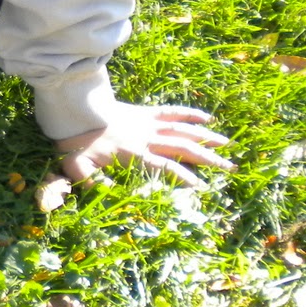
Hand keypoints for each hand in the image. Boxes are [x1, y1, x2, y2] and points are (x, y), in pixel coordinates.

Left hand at [54, 103, 233, 189]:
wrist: (76, 110)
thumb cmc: (76, 143)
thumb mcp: (77, 167)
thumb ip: (89, 183)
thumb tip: (105, 195)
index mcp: (134, 154)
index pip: (164, 166)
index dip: (182, 176)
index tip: (200, 186)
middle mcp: (147, 138)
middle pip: (182, 148)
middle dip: (207, 158)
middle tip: (229, 167)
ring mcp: (149, 124)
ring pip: (183, 130)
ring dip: (205, 137)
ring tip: (227, 144)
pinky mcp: (147, 113)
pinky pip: (172, 112)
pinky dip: (190, 114)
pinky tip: (207, 119)